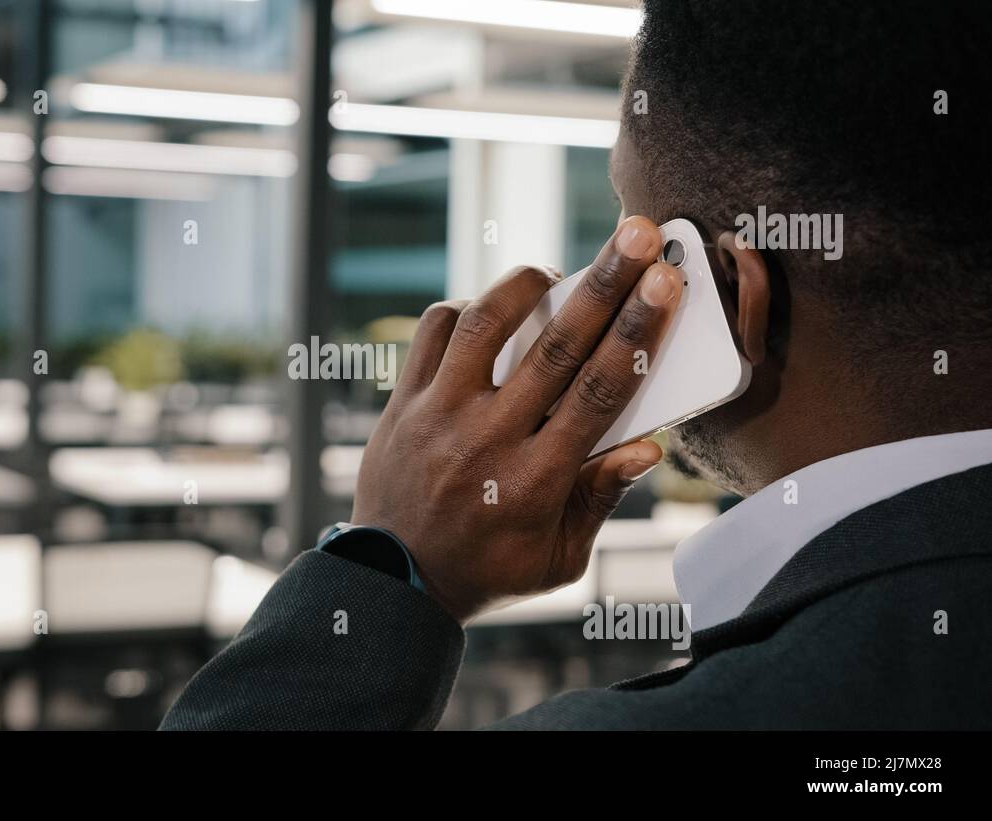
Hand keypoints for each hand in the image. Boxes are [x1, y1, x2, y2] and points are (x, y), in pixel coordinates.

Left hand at [351, 216, 681, 622]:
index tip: (665, 285)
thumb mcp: (559, 557)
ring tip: (557, 269)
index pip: (598, 392)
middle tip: (639, 235)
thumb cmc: (488, 568)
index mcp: (535, 480)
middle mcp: (487, 439)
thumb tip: (648, 446)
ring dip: (525, 286)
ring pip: (485, 326)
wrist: (395, 579)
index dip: (637, 333)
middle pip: (555, 347)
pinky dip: (463, 310)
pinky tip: (490, 311)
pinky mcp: (403, 403)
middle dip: (605, 285)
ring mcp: (438, 415)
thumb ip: (601, 499)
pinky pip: (432, 334)